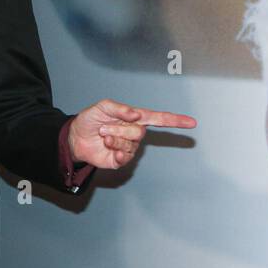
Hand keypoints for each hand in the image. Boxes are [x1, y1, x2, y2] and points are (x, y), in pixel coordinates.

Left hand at [68, 98, 195, 169]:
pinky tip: (109, 146)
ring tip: (103, 135)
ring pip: (130, 144)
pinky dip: (117, 151)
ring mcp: (129, 148)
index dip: (175, 120)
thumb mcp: (102, 107)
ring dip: (113, 138)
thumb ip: (119, 108)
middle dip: (119, 129)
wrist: (75, 137)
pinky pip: (126, 157)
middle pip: (139, 132)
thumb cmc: (91, 120)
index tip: (192, 122)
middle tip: (104, 127)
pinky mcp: (121, 160)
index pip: (159, 119)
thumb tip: (136, 115)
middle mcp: (135, 133)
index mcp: (135, 118)